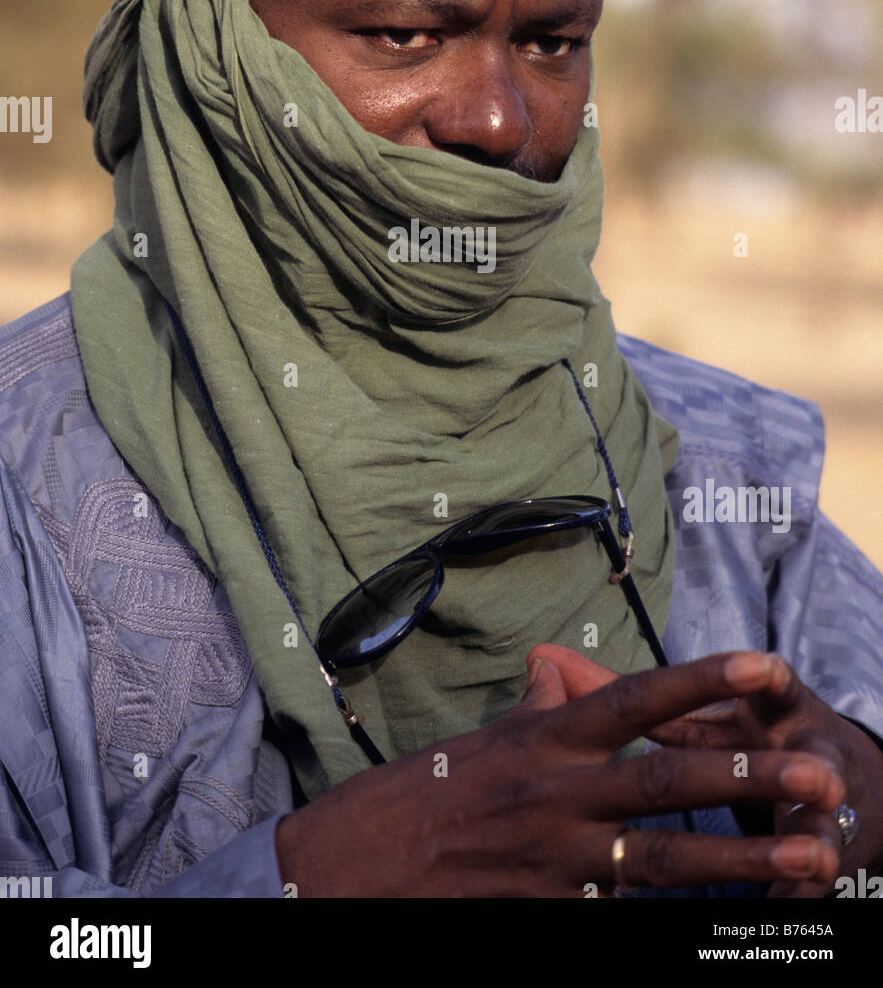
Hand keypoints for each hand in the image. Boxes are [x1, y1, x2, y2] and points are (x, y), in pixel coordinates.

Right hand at [274, 650, 843, 896]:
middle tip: (818, 776)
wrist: (360, 866)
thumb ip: (539, 708)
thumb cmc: (423, 793)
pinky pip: (626, 911)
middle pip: (667, 780)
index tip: (764, 666)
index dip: (702, 679)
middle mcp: (559, 792)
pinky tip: (729, 921)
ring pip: (666, 857)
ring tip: (811, 857)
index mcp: (546, 739)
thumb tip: (561, 666)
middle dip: (748, 777)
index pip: (636, 699)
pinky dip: (677, 915)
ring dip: (743, 858)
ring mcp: (559, 857)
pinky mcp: (553, 910)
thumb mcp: (486, 738)